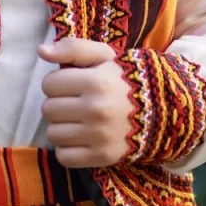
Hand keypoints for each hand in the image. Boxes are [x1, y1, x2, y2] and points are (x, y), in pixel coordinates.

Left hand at [38, 38, 133, 168]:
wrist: (163, 110)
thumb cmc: (125, 80)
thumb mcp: (104, 56)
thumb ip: (72, 48)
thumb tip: (41, 51)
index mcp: (96, 81)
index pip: (49, 84)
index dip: (58, 83)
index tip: (73, 85)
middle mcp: (97, 109)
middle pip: (48, 110)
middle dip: (59, 105)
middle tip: (76, 104)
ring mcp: (100, 135)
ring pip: (53, 134)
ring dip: (62, 128)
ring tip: (79, 121)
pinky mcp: (103, 156)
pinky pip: (64, 157)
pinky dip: (69, 150)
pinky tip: (82, 139)